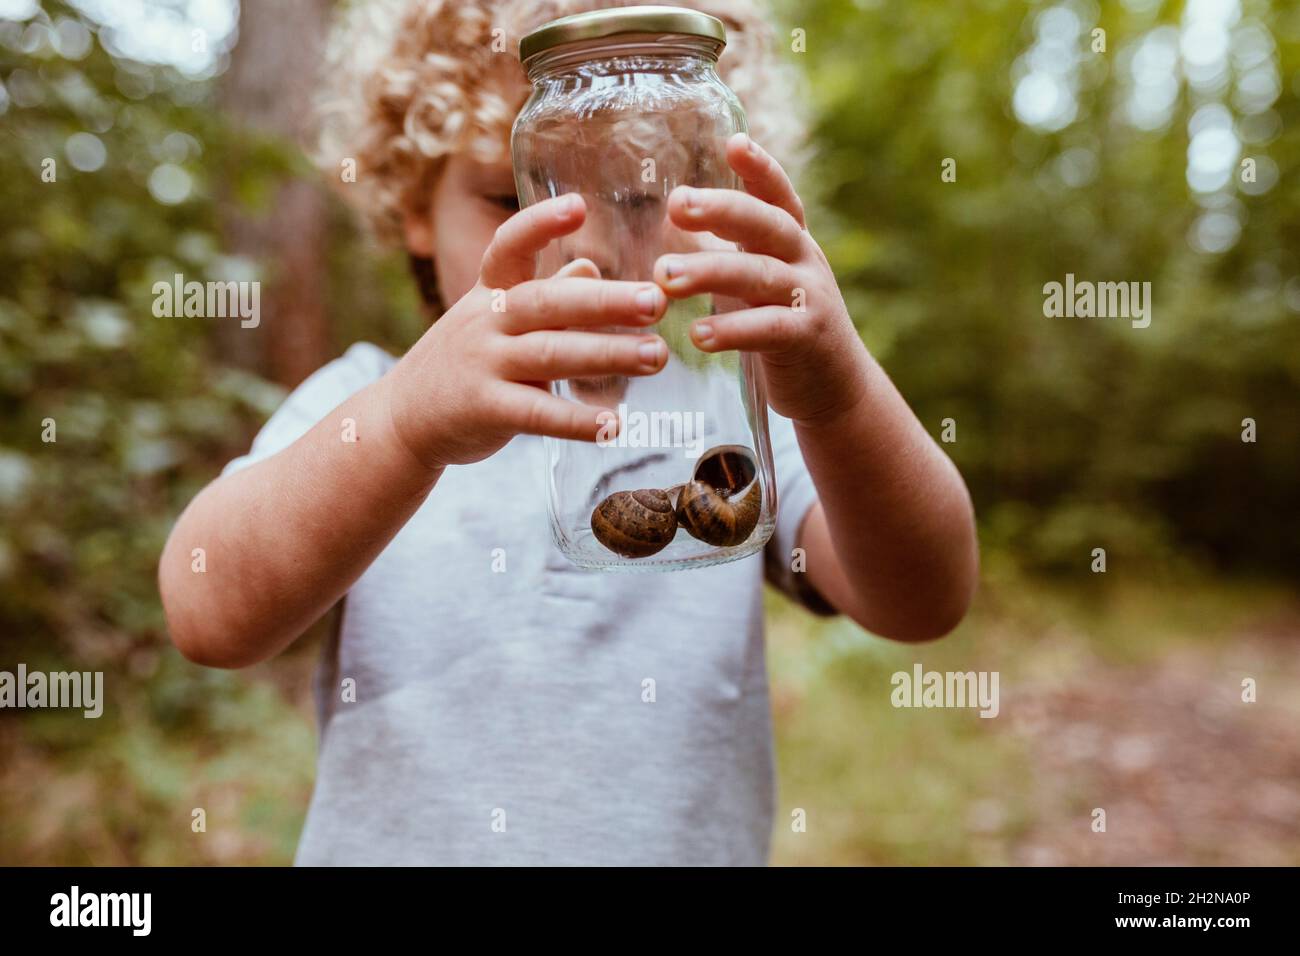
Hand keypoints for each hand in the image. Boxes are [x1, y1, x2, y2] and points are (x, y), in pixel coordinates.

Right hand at [387, 194, 668, 468]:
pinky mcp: (484, 410)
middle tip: (656, 300)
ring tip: (657, 356)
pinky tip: (615, 424)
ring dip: (608, 355)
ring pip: (551, 355)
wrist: (403, 419)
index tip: (579, 206)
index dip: (540, 224)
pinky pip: (537, 414)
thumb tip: (591, 268)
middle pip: (549, 303)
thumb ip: (544, 297)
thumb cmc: (465, 363)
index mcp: (490, 292)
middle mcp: (485, 321)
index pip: (510, 247)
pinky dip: (577, 420)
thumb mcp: (495, 322)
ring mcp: (483, 364)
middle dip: (605, 301)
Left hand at [653, 133, 868, 425]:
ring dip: (708, 273)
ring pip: (760, 276)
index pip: (778, 196)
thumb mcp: (761, 281)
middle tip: (676, 203)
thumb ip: (730, 251)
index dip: (760, 168)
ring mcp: (811, 298)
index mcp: (792, 242)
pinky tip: (698, 335)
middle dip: (722, 210)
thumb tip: (670, 220)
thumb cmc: (783, 327)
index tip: (734, 143)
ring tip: (663, 277)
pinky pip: (769, 329)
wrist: (835, 387)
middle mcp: (806, 262)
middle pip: (766, 225)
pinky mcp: (808, 339)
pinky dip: (733, 330)